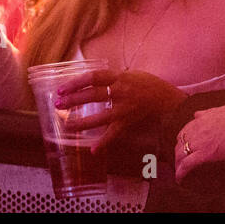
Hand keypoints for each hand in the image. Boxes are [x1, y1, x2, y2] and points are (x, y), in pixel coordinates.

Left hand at [55, 68, 186, 152]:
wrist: (166, 98)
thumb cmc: (146, 83)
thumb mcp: (129, 74)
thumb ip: (110, 77)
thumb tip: (87, 80)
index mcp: (120, 77)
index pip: (93, 77)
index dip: (76, 82)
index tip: (61, 88)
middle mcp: (122, 92)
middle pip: (93, 95)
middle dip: (74, 100)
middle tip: (58, 104)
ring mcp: (125, 108)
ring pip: (101, 116)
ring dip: (82, 122)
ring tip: (67, 124)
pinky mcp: (128, 121)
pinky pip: (115, 133)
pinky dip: (104, 142)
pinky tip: (93, 149)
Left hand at [173, 103, 224, 183]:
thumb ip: (211, 112)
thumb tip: (198, 113)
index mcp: (205, 116)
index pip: (187, 129)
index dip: (184, 139)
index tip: (186, 146)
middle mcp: (200, 127)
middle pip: (181, 142)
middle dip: (179, 151)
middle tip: (182, 161)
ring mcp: (202, 140)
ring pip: (181, 153)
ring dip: (179, 163)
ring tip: (180, 172)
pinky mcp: (206, 153)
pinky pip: (187, 164)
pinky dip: (181, 173)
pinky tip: (180, 179)